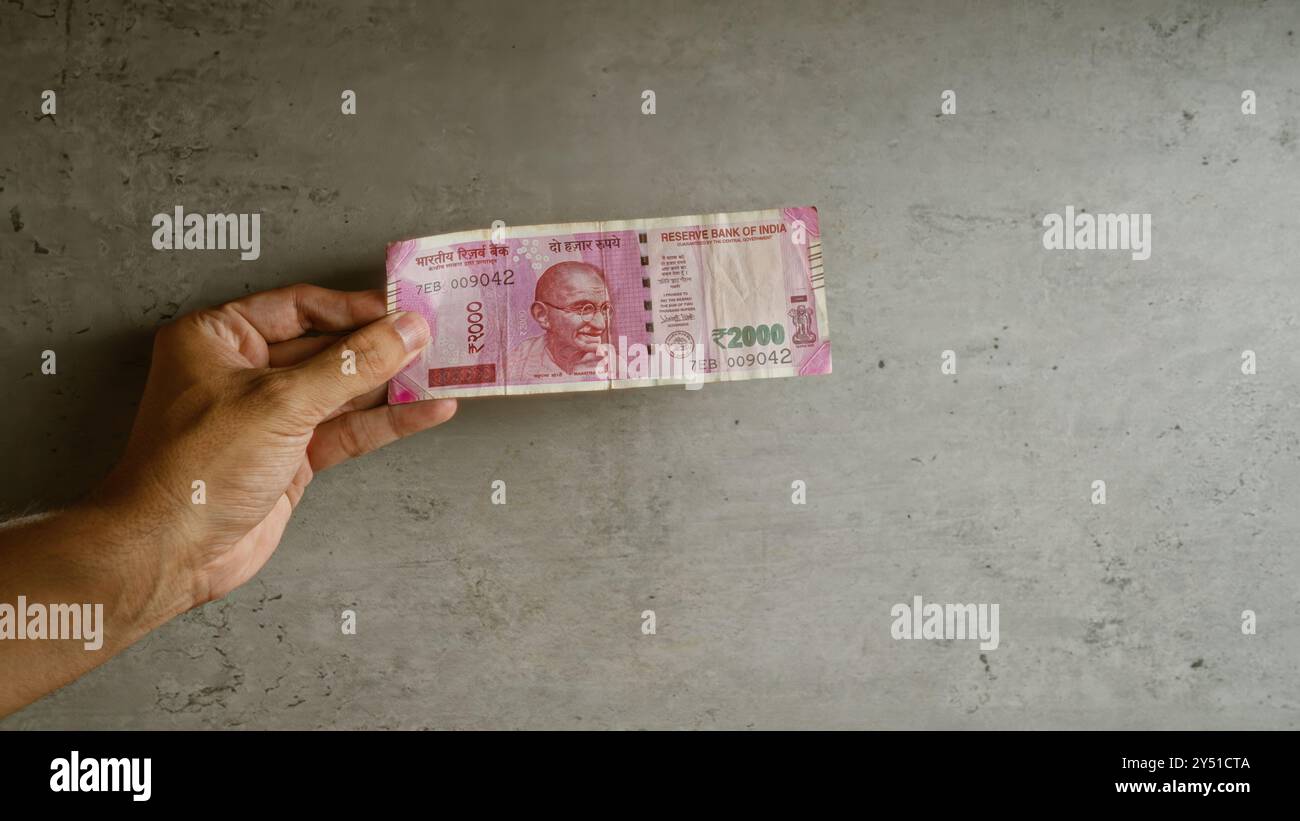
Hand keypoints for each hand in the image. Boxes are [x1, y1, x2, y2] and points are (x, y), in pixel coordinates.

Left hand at [92, 283, 455, 612]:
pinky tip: (428, 409)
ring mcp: (270, 416)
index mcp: (218, 337)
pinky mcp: (292, 456)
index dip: (356, 308)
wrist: (171, 552)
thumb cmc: (197, 467)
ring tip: (444, 370)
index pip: (300, 306)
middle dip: (380, 346)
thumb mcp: (282, 402)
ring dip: (392, 384)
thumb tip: (406, 330)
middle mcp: (243, 371)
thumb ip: (352, 364)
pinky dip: (388, 421)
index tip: (405, 310)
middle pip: (327, 347)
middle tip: (434, 338)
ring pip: (343, 390)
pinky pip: (348, 429)